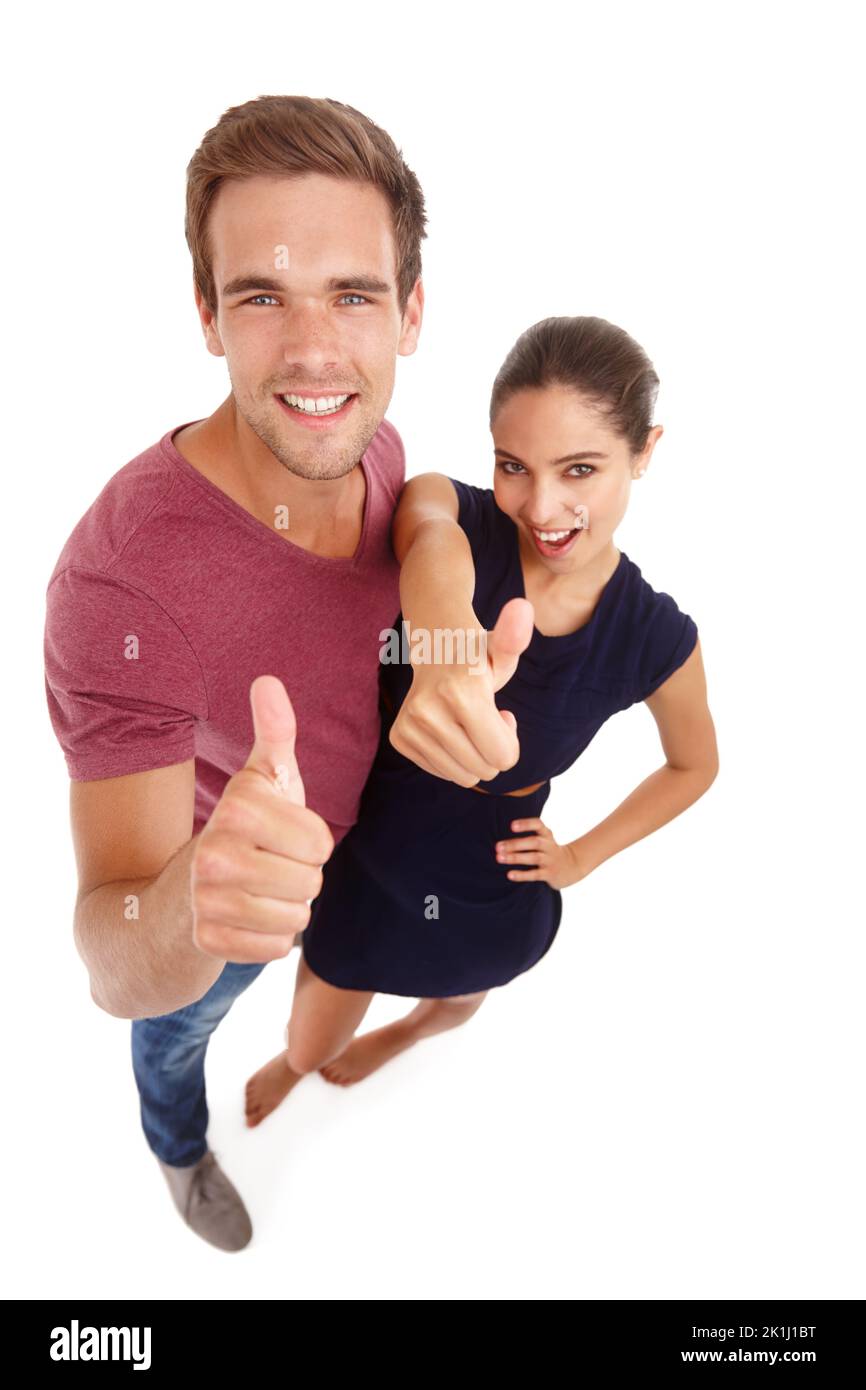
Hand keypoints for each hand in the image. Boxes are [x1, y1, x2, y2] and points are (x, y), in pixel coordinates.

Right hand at [191, 675, 334, 963]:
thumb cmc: (243, 828)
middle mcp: (214, 854)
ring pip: (296, 918)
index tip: (282, 836)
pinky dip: (270, 939)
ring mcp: (206, 901)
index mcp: (238, 809)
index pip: (320, 844)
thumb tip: (268, 681)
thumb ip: (275, 733)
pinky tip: (248, 919)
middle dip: (302, 879)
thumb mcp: (262, 780)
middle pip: (311, 883)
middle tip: (270, 867)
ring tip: (261, 891)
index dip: (312, 843)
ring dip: (289, 909)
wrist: (183, 888)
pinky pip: (275, 948)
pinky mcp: (206, 941)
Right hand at [388, 597, 534, 785]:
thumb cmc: (479, 654)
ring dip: (474, 755)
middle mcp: (428, 712)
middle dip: (493, 750)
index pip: (503, 756)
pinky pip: (443, 772)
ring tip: (468, 722)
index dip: (510, 740)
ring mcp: (409, 726)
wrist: (435, 647)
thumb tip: (523, 606)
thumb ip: (515, 636)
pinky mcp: (400, 737)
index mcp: (461, 694)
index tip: (503, 714)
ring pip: (463, 776)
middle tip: (486, 717)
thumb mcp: (502, 649)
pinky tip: (451, 728)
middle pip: (484, 770)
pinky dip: (454, 758)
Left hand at [495, 817, 584, 888]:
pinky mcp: (550, 874)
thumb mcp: (544, 839)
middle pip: (534, 842)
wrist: (573, 866)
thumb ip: (528, 836)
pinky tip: (510, 874)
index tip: (512, 826)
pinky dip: (522, 874)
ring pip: (534, 858)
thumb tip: (501, 842)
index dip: (526, 824)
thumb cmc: (550, 851)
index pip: (538, 825)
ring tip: (499, 858)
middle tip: (498, 847)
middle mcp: (549, 846)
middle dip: (515, 844)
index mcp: (546, 835)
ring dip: (515, 858)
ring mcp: (550, 860)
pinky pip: (535, 874)